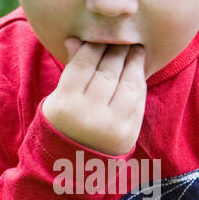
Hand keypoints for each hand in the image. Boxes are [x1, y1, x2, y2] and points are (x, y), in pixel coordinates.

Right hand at [42, 38, 146, 155]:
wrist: (74, 164)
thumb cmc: (64, 123)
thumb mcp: (58, 98)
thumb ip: (72, 70)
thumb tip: (77, 39)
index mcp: (64, 104)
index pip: (84, 63)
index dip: (96, 45)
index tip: (102, 35)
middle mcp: (88, 115)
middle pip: (108, 71)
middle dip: (118, 50)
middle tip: (124, 37)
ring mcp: (110, 126)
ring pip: (127, 84)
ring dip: (134, 63)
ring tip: (135, 50)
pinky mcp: (128, 134)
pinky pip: (138, 101)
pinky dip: (139, 83)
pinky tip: (138, 71)